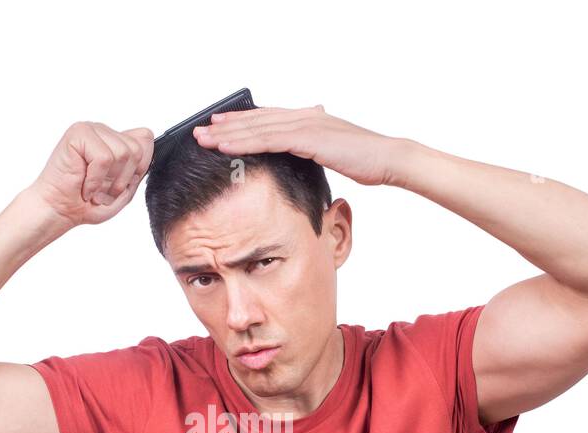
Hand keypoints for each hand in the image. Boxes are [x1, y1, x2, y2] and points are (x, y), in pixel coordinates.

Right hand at [29, 122, 153, 227]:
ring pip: (122, 153)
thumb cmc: (86, 203)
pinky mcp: (78, 134)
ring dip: (109, 181)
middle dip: (123, 178)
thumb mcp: (124, 189)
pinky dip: (95, 180)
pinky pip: (103, 158)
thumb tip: (148, 140)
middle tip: (105, 191)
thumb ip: (138, 167)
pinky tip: (84, 185)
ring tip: (94, 189)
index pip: (145, 138)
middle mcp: (104, 132)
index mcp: (115, 141)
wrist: (59, 211)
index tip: (122, 183)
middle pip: (137, 149)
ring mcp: (91, 130)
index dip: (141, 165)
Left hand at [192, 105, 403, 186]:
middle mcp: (303, 117)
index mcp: (308, 119)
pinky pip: (268, 140)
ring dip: (227, 134)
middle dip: (226, 126)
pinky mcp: (308, 138)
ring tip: (204, 140)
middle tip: (200, 131)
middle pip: (257, 120)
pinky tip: (226, 146)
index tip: (218, 125)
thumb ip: (315, 150)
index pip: (267, 118)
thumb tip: (304, 154)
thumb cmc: (366, 160)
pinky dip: (244, 142)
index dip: (240, 121)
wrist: (387, 159)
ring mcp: (305, 125)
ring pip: (257, 129)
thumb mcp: (334, 153)